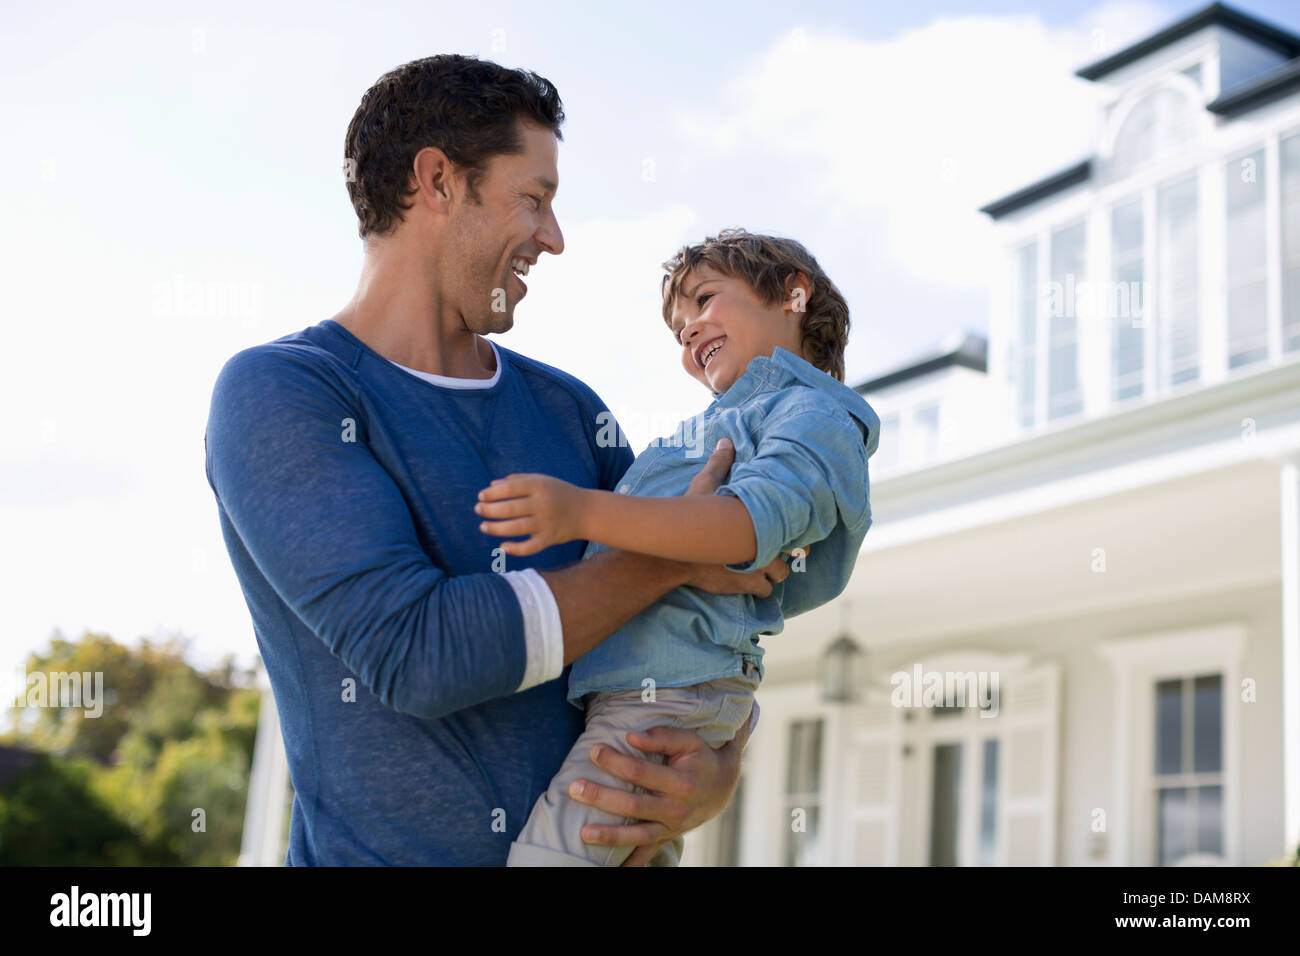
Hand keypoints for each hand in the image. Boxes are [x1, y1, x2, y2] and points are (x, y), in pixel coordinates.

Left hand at [475, 473, 585, 555]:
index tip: (481, 496)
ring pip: (516, 528)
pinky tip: (502, 546)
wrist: (586, 511)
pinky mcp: (550, 539)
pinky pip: (530, 547)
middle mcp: (543, 504)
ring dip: (496, 528)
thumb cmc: (558, 492)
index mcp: (540, 486)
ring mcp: (546, 523)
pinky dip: (515, 549)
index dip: (492, 493)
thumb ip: (516, 481)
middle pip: (510, 508)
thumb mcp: (540, 480)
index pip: (510, 488)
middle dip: (489, 510)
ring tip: (483, 526)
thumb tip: (490, 487)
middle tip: (478, 510)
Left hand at [569, 712, 753, 866]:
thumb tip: (631, 737)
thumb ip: (661, 736)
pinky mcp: (668, 837)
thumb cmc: (700, 758)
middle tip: (574, 788)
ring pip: (637, 836)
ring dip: (609, 836)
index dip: (615, 761)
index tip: (594, 750)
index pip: (640, 772)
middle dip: (601, 797)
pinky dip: (631, 863)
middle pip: (633, 805)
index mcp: (680, 782)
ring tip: (583, 833)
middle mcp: (676, 809)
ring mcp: (672, 827)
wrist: (723, 787)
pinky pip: (647, 853)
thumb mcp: (688, 740)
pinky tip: (612, 869)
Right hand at [679, 437, 794, 596]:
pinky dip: (759, 587)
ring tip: (762, 564)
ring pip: (781, 574)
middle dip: (786, 550)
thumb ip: (719, 464)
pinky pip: (766, 591)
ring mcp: (759, 569)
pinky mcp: (747, 586)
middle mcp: (767, 547)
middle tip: (776, 547)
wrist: (674, 557)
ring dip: (774, 571)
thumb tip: (726, 441)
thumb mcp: (705, 486)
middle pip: (794, 553)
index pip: (795, 527)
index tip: (787, 528)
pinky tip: (750, 580)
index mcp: (762, 522)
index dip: (794, 528)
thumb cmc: (692, 518)